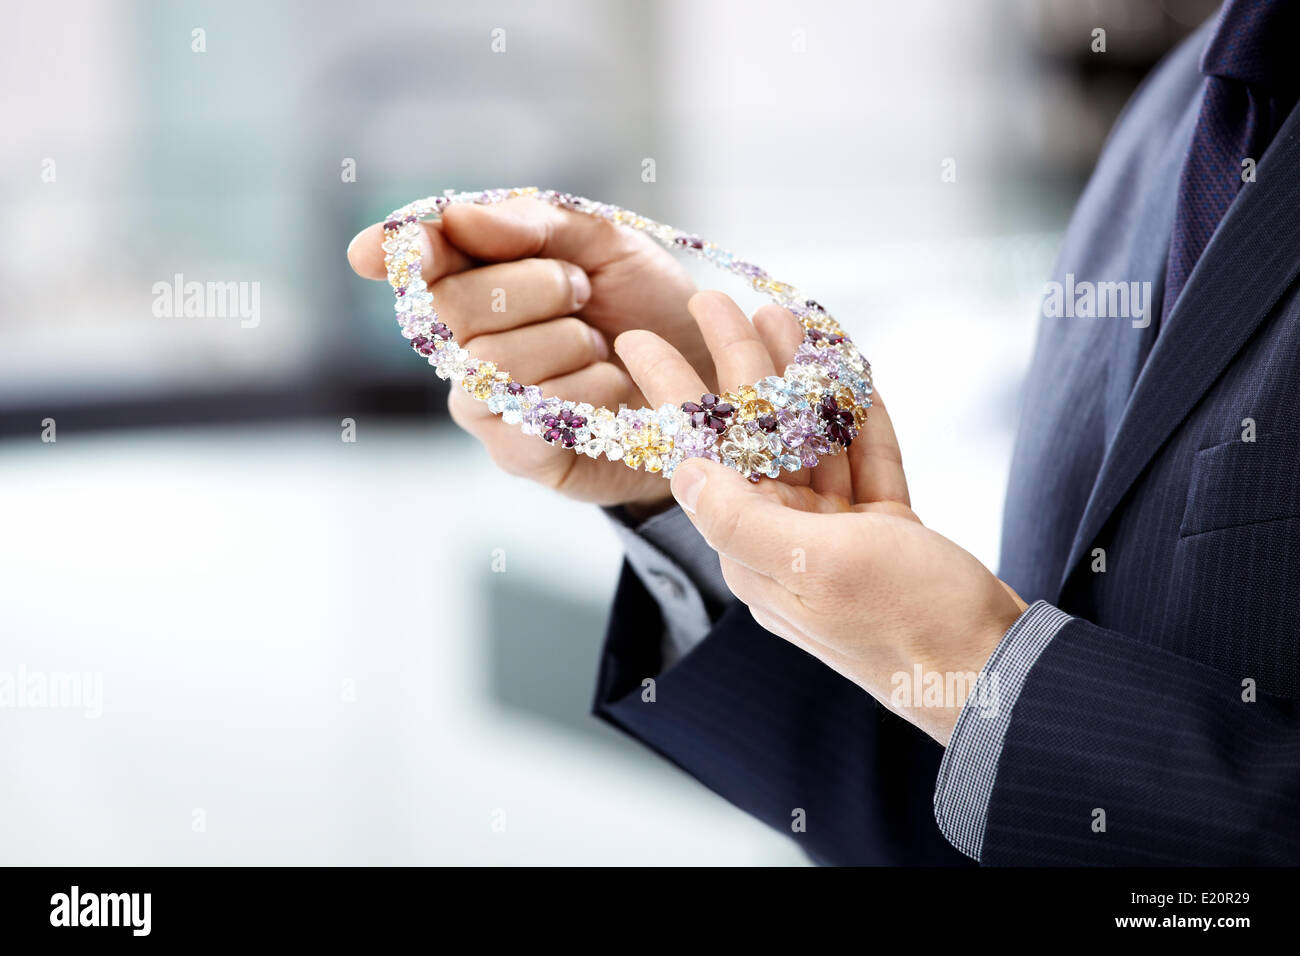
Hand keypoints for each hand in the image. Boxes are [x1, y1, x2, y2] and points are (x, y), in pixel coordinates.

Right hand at [348, 197, 712, 509]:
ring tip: (602, 345)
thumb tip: (456, 216)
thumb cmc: (649, 308)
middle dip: (532, 285)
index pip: (418, 263)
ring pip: (490, 362)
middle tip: (581, 291)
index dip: (399, 253)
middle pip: (451, 308)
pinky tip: (611, 387)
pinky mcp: (520, 454)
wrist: (710, 382)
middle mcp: (467, 345)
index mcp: (479, 282)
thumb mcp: (605, 242)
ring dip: (566, 341)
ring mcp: (489, 404)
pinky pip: (528, 417)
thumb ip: (532, 222)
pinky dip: (584, 391)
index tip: (381, 250)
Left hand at [615, 291, 1027, 744]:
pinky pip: (865, 456)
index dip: (673, 393)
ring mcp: (839, 536)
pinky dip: (857, 411)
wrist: (995, 674)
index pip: (703, 457)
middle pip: (754, 439)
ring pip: (810, 439)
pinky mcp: (887, 530)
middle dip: (737, 367)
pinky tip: (846, 365)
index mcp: (757, 553)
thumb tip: (681, 470)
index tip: (642, 341)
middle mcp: (788, 541)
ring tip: (781, 314)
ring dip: (796, 378)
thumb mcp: (814, 566)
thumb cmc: (906, 622)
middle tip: (714, 302)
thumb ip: (741, 517)